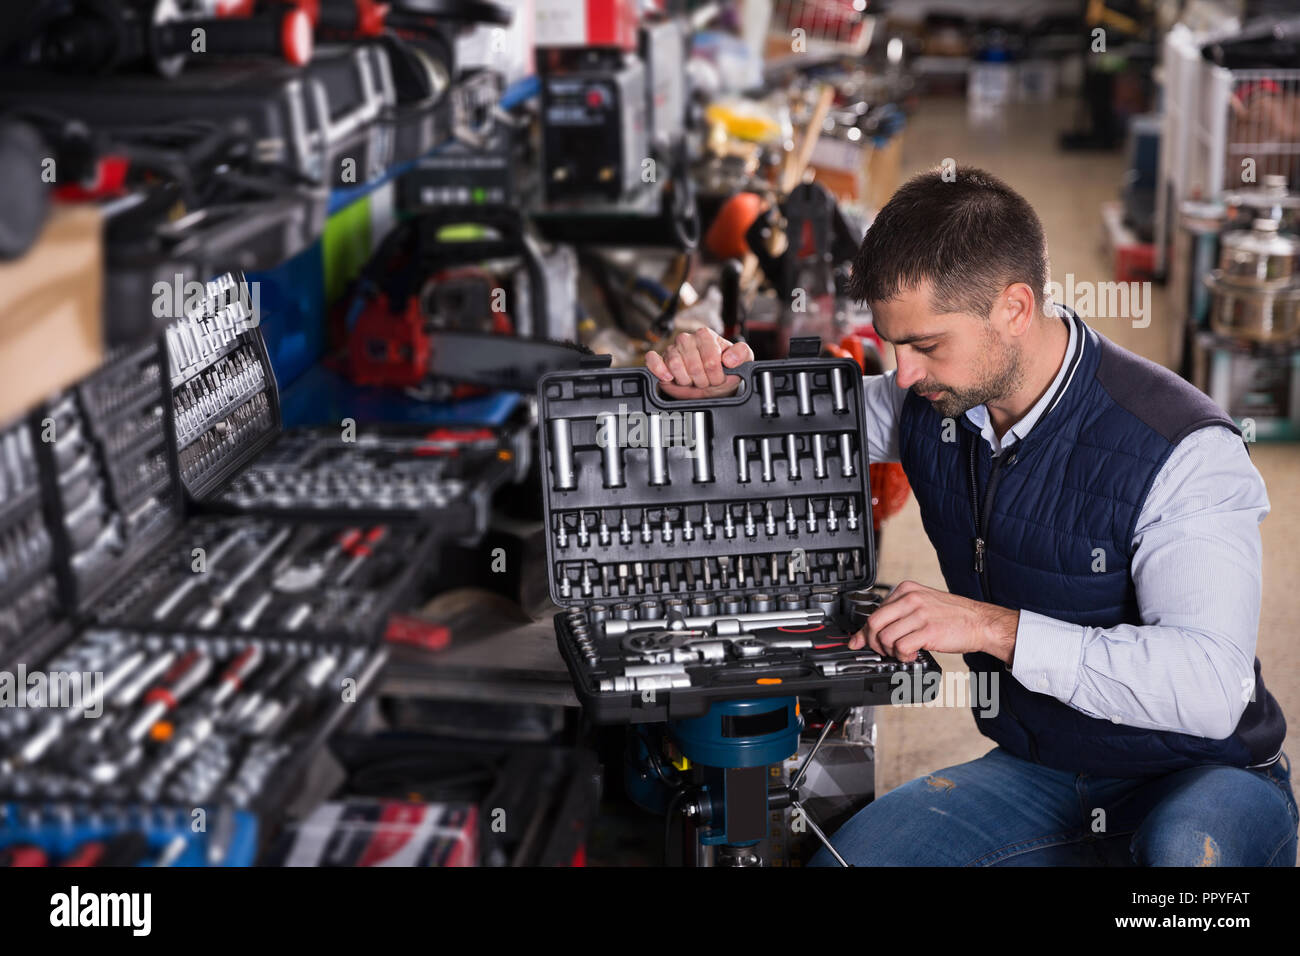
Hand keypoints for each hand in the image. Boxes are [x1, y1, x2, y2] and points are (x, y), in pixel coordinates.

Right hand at [645, 329, 753, 399]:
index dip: (715, 374)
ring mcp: (672, 350)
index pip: (710, 358)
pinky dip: (660, 370)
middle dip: (702, 380)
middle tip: (706, 382)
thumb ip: (742, 354)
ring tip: (692, 381)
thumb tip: (729, 359)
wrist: (712, 385)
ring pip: (675, 365)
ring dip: (686, 380)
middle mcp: (687, 340)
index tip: (718, 378)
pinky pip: (653, 360)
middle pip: (693, 364)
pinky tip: (669, 377)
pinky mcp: (660, 361)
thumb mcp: (742, 361)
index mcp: (706, 336)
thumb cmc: (725, 370)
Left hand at [849, 580, 1019, 665]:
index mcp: (906, 589)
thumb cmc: (953, 616)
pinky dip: (903, 656)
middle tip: (882, 651)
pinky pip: (901, 647)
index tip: (859, 642)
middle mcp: (911, 598)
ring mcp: (920, 613)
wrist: (981, 622)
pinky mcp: (928, 630)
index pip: (874, 611)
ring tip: (903, 652)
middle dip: (873, 642)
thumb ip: (898, 614)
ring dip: (891, 652)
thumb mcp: (922, 605)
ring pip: (886, 637)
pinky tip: (912, 654)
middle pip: (874, 623)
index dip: (865, 631)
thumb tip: (871, 631)